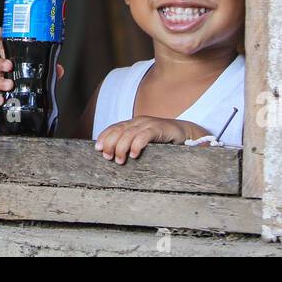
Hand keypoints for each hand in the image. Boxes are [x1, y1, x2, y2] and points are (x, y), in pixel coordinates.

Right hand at [0, 25, 63, 108]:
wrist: (29, 109)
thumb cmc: (32, 89)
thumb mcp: (43, 77)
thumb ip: (50, 71)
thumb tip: (59, 69)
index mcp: (14, 65)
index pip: (5, 50)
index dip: (0, 39)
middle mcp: (5, 75)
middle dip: (1, 63)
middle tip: (9, 65)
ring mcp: (0, 88)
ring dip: (1, 82)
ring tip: (9, 85)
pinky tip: (1, 100)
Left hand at [94, 116, 209, 163]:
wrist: (184, 133)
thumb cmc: (162, 140)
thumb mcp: (143, 142)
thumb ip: (131, 145)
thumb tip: (114, 157)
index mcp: (133, 123)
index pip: (114, 128)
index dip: (105, 137)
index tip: (97, 149)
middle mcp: (139, 121)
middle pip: (119, 131)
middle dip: (110, 144)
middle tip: (107, 157)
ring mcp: (149, 124)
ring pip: (129, 134)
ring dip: (121, 148)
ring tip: (120, 160)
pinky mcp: (159, 128)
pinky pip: (144, 136)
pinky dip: (137, 145)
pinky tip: (134, 154)